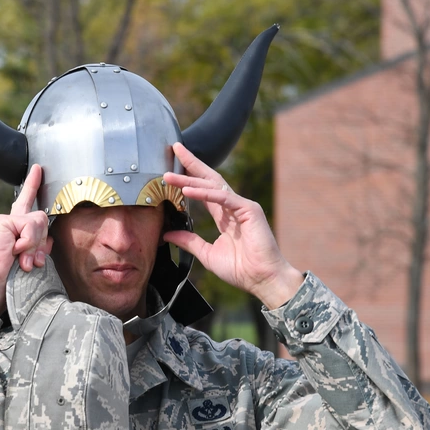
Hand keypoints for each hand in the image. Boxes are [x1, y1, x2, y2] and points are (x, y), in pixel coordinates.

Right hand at [0, 164, 52, 314]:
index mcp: (13, 230)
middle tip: (29, 261)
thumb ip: (39, 245)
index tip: (37, 169)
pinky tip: (15, 253)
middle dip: (42, 242)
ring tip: (21, 260)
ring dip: (35, 245)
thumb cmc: (9, 281)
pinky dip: (28, 243)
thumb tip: (49, 239)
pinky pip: (30, 225)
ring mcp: (4, 221)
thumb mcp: (29, 260)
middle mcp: (8, 222)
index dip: (32, 185)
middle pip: (42, 218)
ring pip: (39, 221)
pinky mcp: (3, 221)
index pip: (25, 204)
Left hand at [163, 143, 303, 308]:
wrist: (262, 280)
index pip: (203, 190)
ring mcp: (241, 206)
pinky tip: (187, 190)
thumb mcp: (206, 253)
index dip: (188, 177)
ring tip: (169, 175)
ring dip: (189, 179)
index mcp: (224, 215)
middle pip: (208, 180)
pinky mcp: (249, 210)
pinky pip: (223, 197)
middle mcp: (232, 206)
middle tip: (174, 149)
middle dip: (190, 164)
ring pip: (212, 186)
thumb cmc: (240, 269)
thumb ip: (188, 241)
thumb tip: (167, 233)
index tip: (172, 166)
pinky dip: (204, 193)